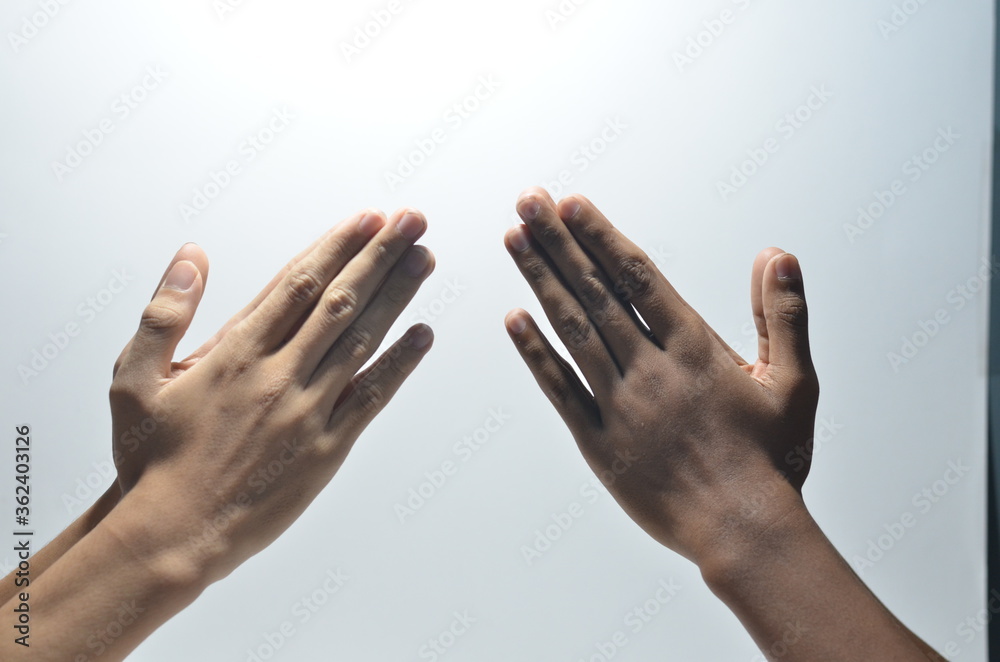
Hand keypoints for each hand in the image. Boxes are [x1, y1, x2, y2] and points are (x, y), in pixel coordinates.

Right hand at [108, 208, 435, 581]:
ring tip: (425, 258)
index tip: (366, 218)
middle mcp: (279, 375)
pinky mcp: (327, 449)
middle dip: (380, 256)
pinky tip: (423, 335)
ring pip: (361, 341)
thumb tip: (192, 256)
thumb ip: (164, 313)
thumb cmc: (150, 457)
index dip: (337, 246)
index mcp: (236, 353)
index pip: (298, 285)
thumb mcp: (134, 378)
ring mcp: (307, 411)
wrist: (174, 534)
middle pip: (340, 302)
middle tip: (412, 220)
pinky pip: (372, 399)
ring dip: (396, 297)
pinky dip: (399, 365)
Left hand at [504, 188, 818, 566]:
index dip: (601, 236)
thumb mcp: (794, 383)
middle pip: (596, 294)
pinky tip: (513, 319)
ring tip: (513, 240)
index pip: (638, 278)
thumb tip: (776, 255)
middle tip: (527, 200)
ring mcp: (620, 406)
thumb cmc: (773, 459)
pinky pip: (560, 391)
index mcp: (696, 349)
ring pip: (573, 332)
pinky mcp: (599, 444)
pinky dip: (535, 354)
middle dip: (558, 243)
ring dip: (540, 282)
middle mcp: (651, 370)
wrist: (744, 532)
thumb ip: (783, 315)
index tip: (571, 204)